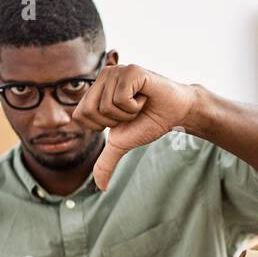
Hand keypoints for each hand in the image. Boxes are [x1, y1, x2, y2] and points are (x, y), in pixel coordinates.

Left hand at [71, 62, 198, 189]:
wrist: (177, 113)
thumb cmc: (149, 122)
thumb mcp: (123, 143)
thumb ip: (106, 161)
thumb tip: (100, 187)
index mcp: (95, 90)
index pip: (79, 116)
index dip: (101, 126)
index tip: (121, 119)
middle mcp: (103, 75)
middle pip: (90, 111)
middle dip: (114, 121)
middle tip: (131, 112)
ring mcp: (117, 70)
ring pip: (107, 105)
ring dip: (128, 113)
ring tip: (140, 104)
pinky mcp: (131, 69)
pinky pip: (122, 98)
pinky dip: (136, 106)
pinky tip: (145, 97)